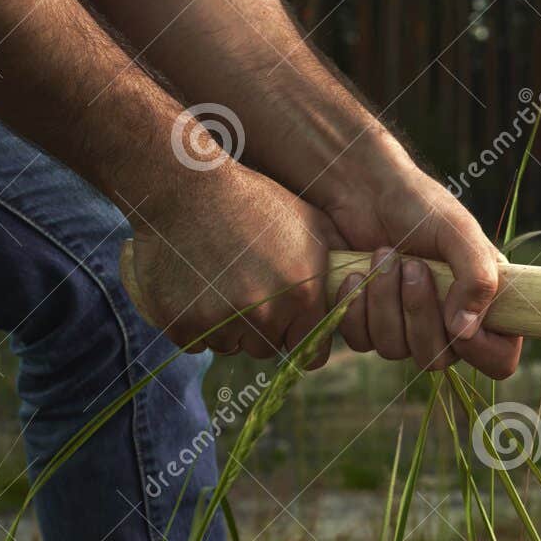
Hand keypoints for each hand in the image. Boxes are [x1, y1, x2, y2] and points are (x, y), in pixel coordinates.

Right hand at [127, 161, 339, 364]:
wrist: (187, 188)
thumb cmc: (255, 201)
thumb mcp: (311, 224)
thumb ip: (337, 264)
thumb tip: (359, 289)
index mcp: (301, 296)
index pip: (310, 352)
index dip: (299, 340)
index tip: (289, 327)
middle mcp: (264, 315)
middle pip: (266, 347)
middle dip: (260, 329)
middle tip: (248, 292)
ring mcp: (220, 321)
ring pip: (230, 344)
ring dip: (227, 326)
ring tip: (220, 283)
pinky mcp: (181, 322)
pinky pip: (195, 341)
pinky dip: (193, 323)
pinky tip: (196, 288)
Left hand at [315, 136, 521, 379]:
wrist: (365, 191)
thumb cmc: (420, 204)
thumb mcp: (460, 233)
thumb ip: (477, 279)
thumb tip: (466, 332)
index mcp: (484, 303)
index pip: (499, 360)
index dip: (480, 351)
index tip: (458, 314)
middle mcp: (450, 322)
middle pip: (438, 359)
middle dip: (419, 312)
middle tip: (412, 265)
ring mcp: (408, 326)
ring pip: (395, 351)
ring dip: (385, 301)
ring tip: (384, 255)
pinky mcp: (370, 322)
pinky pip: (363, 341)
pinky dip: (356, 307)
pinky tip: (357, 273)